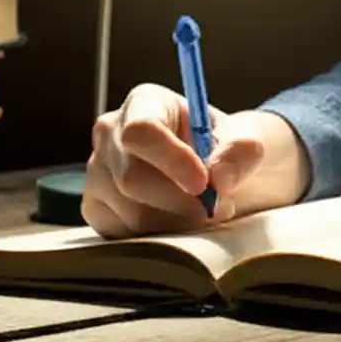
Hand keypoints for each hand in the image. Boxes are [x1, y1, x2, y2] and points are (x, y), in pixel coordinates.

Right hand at [82, 83, 307, 238]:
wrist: (210, 175)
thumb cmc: (222, 150)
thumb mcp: (243, 141)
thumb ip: (240, 152)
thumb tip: (219, 179)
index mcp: (144, 103)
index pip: (141, 130)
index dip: (170, 160)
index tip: (203, 183)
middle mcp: (110, 133)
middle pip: (132, 178)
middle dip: (180, 202)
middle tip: (216, 207)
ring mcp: (97, 172)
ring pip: (131, 213)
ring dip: (177, 223)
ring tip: (204, 213)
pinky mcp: (97, 208)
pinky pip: (124, 234)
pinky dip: (159, 238)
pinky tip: (178, 223)